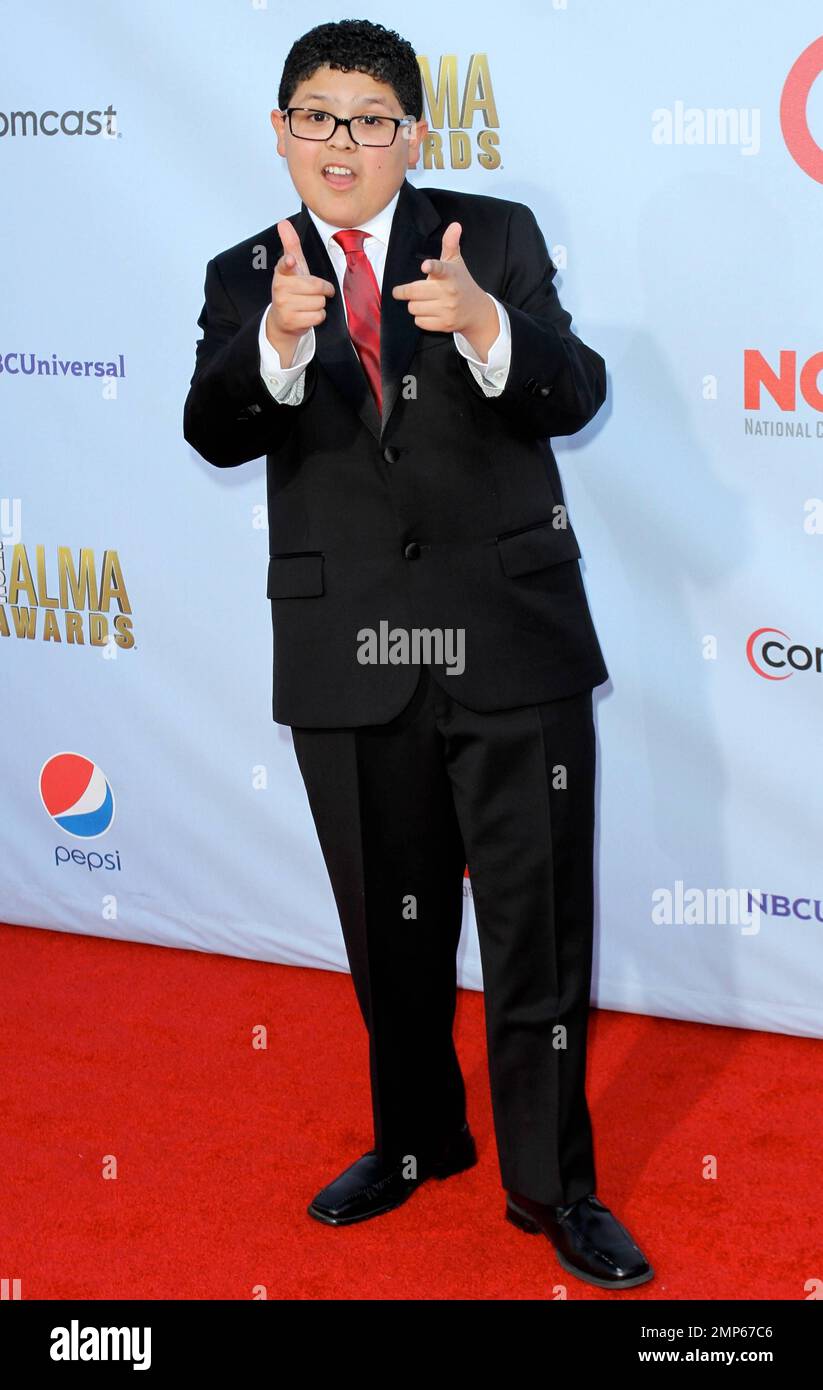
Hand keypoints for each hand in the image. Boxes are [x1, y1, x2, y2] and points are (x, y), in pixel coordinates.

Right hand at [267, 219, 334, 363]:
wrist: (282, 321)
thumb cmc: (292, 291)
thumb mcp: (292, 268)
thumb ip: (290, 245)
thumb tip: (283, 222)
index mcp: (281, 273)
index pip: (285, 265)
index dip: (289, 263)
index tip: (290, 261)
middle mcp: (280, 289)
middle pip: (316, 287)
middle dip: (322, 291)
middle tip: (316, 292)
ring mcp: (284, 306)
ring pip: (319, 302)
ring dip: (319, 304)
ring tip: (308, 305)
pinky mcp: (291, 321)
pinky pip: (318, 316)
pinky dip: (318, 316)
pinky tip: (308, 315)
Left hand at [391, 222, 495, 346]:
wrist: (476, 311)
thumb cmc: (461, 283)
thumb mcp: (457, 263)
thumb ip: (451, 244)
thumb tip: (455, 225)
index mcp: (450, 274)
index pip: (440, 269)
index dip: (432, 267)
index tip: (425, 266)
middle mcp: (449, 292)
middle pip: (414, 292)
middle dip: (404, 292)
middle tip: (400, 291)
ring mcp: (447, 309)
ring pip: (414, 307)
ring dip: (413, 305)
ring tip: (422, 301)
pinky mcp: (444, 324)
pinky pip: (419, 321)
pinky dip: (419, 317)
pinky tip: (428, 312)